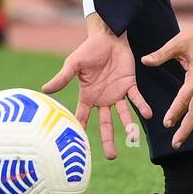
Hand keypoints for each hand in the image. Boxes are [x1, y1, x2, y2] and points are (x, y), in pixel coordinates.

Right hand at [43, 26, 151, 159]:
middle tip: (112, 156)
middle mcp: (102, 99)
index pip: (82, 118)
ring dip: (128, 126)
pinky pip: (136, 98)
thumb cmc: (88, 49)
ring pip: (123, 115)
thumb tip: (45, 90)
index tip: (80, 149)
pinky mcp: (130, 85)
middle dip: (108, 140)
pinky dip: (142, 106)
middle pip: (105, 124)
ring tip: (133, 138)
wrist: (108, 37)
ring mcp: (117, 94)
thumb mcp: (73, 64)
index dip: (80, 131)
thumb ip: (62, 78)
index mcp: (88, 96)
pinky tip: (148, 114)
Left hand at [141, 0, 192, 149]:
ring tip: (178, 141)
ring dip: (188, 126)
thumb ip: (160, 54)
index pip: (185, 97)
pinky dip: (190, 116)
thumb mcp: (176, 43)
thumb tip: (144, 61)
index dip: (176, 110)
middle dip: (186, 129)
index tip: (166, 123)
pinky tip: (183, 125)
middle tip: (175, 144)